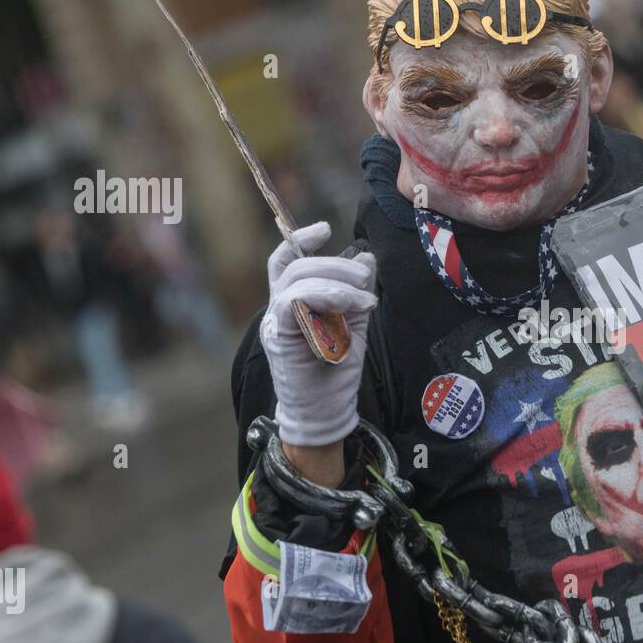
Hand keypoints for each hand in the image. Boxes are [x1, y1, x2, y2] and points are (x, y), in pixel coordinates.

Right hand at [261, 222, 375, 447]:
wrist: (325, 413)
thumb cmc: (336, 373)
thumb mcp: (354, 325)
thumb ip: (356, 293)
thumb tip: (366, 257)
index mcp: (293, 303)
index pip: (287, 261)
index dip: (301, 239)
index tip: (326, 229)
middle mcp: (278, 309)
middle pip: (297, 265)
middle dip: (336, 265)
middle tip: (365, 278)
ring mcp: (276, 322)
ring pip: (297, 279)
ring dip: (336, 282)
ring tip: (363, 299)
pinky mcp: (280, 336)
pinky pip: (294, 301)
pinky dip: (324, 296)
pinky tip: (347, 307)